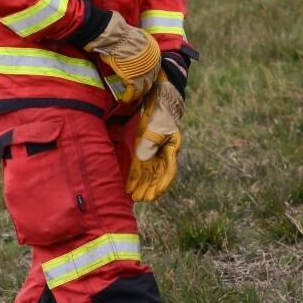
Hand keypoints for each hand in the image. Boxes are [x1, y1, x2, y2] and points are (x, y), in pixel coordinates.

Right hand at [85, 13, 161, 104]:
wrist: (113, 36)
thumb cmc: (121, 35)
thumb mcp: (137, 38)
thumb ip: (140, 47)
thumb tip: (136, 52)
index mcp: (155, 52)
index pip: (154, 67)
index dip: (147, 74)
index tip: (142, 77)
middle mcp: (153, 63)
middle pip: (151, 78)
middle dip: (144, 84)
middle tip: (138, 89)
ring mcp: (145, 72)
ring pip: (144, 87)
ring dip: (138, 92)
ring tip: (131, 95)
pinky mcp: (134, 81)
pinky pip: (133, 92)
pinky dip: (129, 97)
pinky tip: (124, 98)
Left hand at [126, 76, 184, 200]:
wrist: (158, 102)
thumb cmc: (160, 114)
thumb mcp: (156, 127)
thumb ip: (151, 143)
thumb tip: (144, 159)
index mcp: (172, 149)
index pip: (169, 171)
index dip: (162, 184)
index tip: (155, 195)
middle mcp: (164, 154)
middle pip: (158, 175)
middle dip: (150, 188)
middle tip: (142, 200)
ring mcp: (155, 153)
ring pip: (149, 174)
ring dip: (143, 185)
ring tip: (135, 197)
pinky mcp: (145, 150)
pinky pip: (141, 166)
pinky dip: (136, 176)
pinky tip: (130, 186)